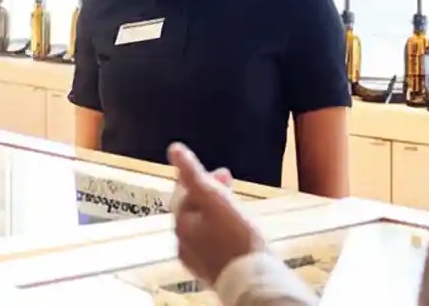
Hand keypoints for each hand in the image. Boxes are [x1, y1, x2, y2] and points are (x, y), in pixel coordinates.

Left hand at [169, 142, 267, 285]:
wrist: (253, 280)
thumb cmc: (238, 239)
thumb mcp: (215, 198)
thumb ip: (193, 174)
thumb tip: (175, 149)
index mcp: (181, 224)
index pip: (183, 193)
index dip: (200, 178)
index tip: (222, 172)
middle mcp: (183, 243)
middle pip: (192, 211)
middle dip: (209, 194)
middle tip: (230, 184)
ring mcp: (197, 260)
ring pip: (202, 228)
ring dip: (216, 212)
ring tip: (235, 206)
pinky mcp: (213, 271)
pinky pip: (212, 244)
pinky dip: (221, 231)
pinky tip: (236, 231)